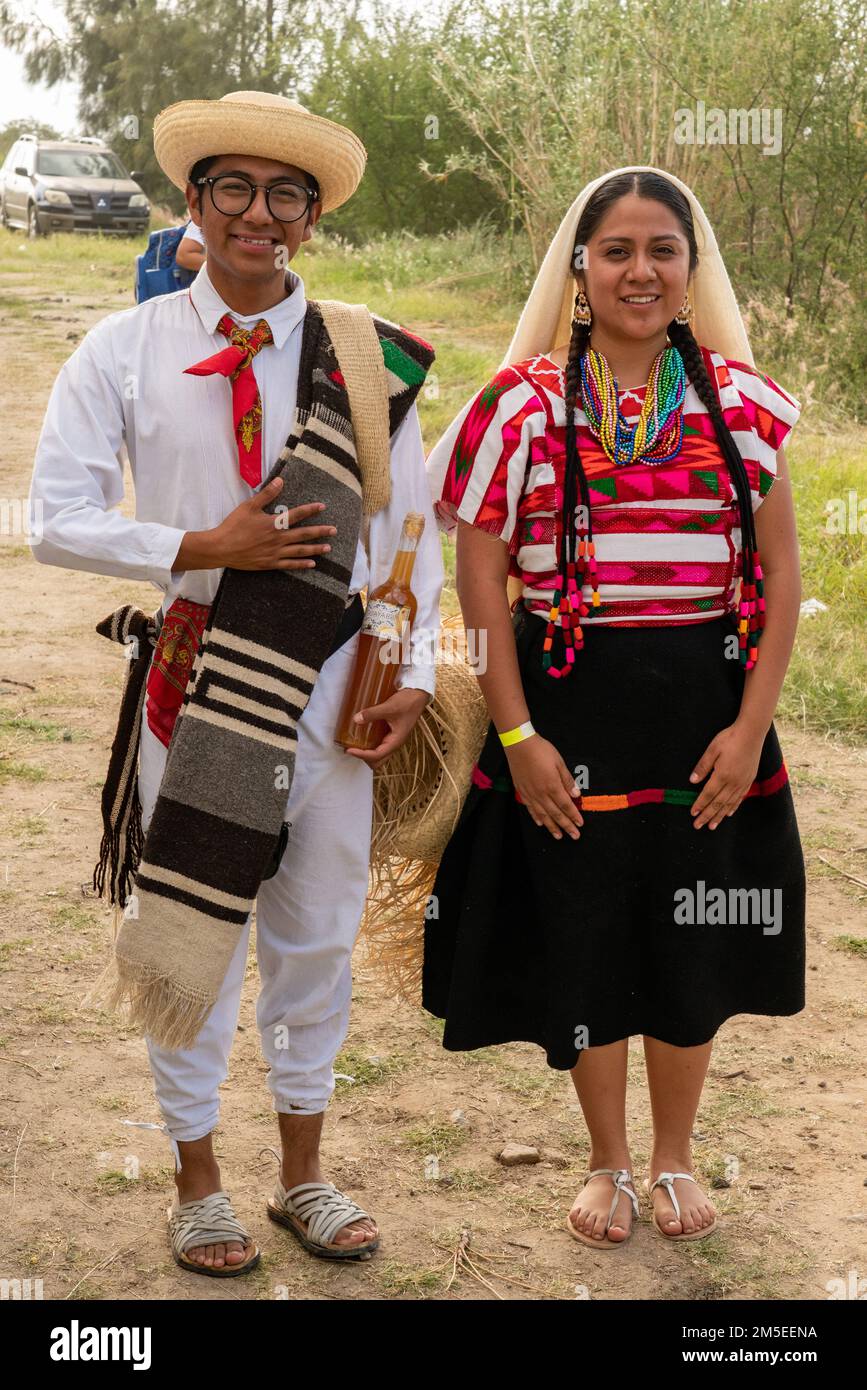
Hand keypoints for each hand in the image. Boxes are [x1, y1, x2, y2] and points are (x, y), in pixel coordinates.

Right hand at [209, 479, 336, 569]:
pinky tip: (312, 564)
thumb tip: (280, 481)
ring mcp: (275, 553)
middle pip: (304, 534)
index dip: (310, 510)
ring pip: (300, 551)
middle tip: (334, 530)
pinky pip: (290, 565)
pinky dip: (301, 564)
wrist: (221, 548)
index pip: (296, 515)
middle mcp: (278, 539)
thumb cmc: (233, 526)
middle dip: (320, 531)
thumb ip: (266, 494)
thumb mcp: (249, 506)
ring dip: (315, 548)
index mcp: (273, 523)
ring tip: (328, 547)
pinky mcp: (270, 564)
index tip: (322, 507)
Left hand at [343, 688, 430, 767]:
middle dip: (364, 758)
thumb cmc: (408, 702)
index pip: (377, 755)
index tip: (349, 750)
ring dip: (367, 753)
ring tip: (354, 744)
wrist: (418, 694)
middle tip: (350, 749)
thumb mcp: (389, 707)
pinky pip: (379, 745)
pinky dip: (370, 745)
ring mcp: (393, 738)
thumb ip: (372, 713)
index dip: (362, 755)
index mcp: (396, 741)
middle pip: (378, 761)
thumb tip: (356, 719)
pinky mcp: (391, 732)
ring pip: (379, 754)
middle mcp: (395, 742)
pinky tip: (362, 736)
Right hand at [505, 734, 582, 840]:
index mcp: (552, 786)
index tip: (581, 824)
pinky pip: (530, 808)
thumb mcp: (559, 762)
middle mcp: (541, 793)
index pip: (565, 805)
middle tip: (574, 836)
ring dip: (551, 827)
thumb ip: (567, 780)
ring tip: (558, 836)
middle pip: (555, 813)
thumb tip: (576, 795)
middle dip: (566, 826)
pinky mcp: (522, 791)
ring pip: (542, 815)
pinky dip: (536, 817)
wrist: (519, 744)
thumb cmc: (541, 750)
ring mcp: (530, 793)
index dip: (574, 815)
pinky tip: (540, 823)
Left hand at [689, 721, 764, 828]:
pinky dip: (733, 807)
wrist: (752, 732)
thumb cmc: (730, 738)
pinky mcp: (749, 779)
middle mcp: (733, 782)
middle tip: (698, 826)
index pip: (708, 794)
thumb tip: (692, 781)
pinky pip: (740, 798)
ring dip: (719, 816)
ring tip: (712, 826)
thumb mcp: (712, 749)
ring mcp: (743, 782)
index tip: (693, 813)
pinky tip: (728, 813)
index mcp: (722, 774)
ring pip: (729, 803)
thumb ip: (702, 766)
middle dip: (707, 815)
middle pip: (718, 803)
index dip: (700, 804)